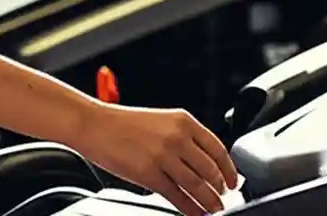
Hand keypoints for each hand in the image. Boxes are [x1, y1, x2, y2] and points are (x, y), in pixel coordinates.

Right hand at [73, 103, 237, 214]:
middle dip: (220, 190)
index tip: (232, 182)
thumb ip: (184, 138)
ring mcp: (163, 156)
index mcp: (183, 120)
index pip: (218, 149)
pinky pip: (177, 196)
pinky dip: (190, 208)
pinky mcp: (149, 174)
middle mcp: (177, 137)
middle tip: (223, 198)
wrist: (94, 124)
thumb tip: (205, 163)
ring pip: (197, 186)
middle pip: (211, 170)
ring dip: (209, 202)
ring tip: (213, 209)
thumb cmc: (123, 123)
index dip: (229, 170)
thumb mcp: (161, 121)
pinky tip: (194, 213)